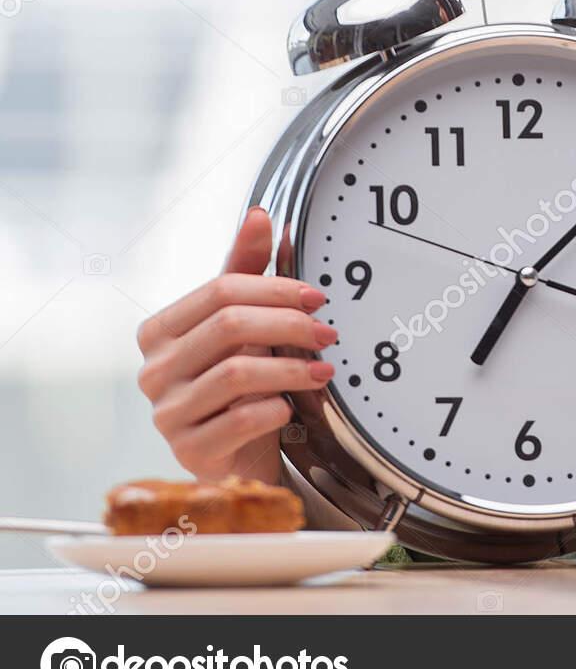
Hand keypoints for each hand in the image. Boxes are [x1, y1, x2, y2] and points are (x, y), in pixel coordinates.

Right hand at [136, 207, 337, 483]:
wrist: (236, 453)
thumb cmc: (240, 381)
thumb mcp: (242, 323)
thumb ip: (245, 270)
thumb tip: (259, 215)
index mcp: (160, 330)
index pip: (220, 291)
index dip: (275, 288)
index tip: (318, 296)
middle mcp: (153, 369)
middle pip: (229, 326)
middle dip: (289, 324)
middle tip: (328, 333)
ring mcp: (166, 412)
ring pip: (236, 373)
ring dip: (291, 368)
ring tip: (325, 370)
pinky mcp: (187, 451)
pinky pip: (238, 420)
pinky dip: (274, 408)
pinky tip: (291, 406)